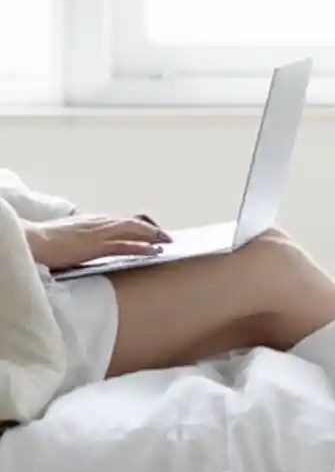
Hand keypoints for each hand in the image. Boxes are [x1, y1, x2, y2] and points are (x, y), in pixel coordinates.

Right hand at [24, 215, 171, 270]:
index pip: (121, 221)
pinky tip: (153, 251)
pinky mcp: (96, 246)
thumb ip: (82, 238)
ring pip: (132, 231)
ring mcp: (98, 233)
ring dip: (152, 236)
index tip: (150, 231)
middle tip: (166, 236)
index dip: (137, 226)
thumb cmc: (44, 242)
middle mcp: (98, 223)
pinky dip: (141, 247)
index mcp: (92, 220)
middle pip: (131, 223)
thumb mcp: (68, 236)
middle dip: (150, 230)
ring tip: (167, 241)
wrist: (32, 242)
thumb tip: (89, 246)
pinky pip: (124, 246)